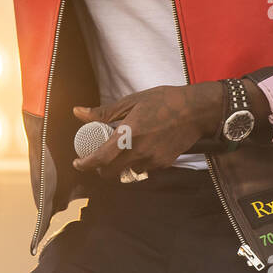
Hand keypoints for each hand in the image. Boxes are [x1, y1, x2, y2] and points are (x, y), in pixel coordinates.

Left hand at [72, 81, 225, 179]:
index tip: (78, 163)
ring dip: (120, 165)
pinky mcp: (163, 163)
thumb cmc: (163, 101)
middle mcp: (139, 151)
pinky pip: (144, 168)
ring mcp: (152, 160)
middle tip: (99, 157)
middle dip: (101, 168)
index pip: (101, 158)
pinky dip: (137, 162)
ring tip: (122, 149)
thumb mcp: (131, 101)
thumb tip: (78, 112)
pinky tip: (141, 147)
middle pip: (111, 172)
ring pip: (128, 172)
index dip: (86, 164)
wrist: (195, 110)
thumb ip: (104, 112)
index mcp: (129, 134)